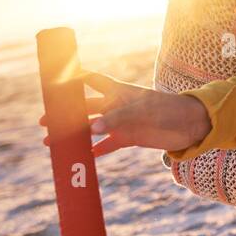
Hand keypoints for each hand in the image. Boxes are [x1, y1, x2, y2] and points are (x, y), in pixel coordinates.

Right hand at [38, 72, 209, 156]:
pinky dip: (94, 151)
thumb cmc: (167, 109)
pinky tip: (81, 157)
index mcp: (118, 91)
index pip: (91, 80)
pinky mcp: (128, 138)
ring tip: (53, 143)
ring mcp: (121, 122)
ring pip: (91, 128)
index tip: (54, 81)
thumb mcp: (141, 111)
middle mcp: (116, 105)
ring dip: (74, 135)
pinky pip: (106, 145)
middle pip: (84, 107)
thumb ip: (116, 119)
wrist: (190, 125)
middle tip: (45, 121)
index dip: (74, 78)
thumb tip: (91, 129)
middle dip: (65, 113)